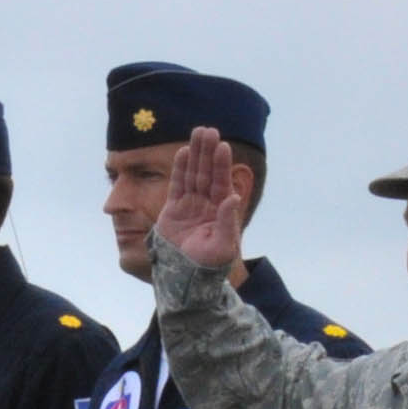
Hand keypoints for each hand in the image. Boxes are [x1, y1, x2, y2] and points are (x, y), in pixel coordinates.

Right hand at [151, 124, 248, 275]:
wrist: (185, 278)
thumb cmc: (209, 265)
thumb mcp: (224, 247)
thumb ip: (227, 221)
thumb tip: (233, 197)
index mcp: (222, 211)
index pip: (222, 182)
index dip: (221, 164)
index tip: (222, 146)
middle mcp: (207, 204)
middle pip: (208, 172)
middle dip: (208, 152)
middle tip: (208, 130)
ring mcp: (191, 204)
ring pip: (193, 174)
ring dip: (195, 154)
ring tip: (197, 132)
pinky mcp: (174, 209)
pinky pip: (177, 184)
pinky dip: (180, 169)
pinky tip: (184, 152)